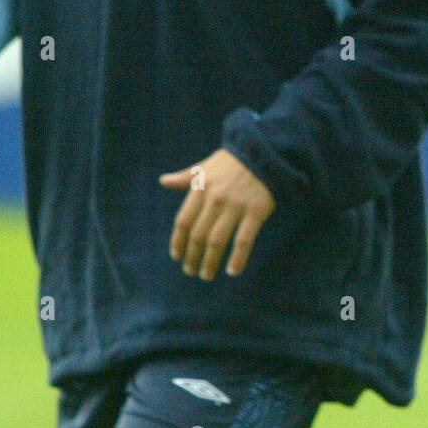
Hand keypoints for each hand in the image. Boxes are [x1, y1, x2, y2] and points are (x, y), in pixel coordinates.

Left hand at [160, 149, 274, 280]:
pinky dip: (237, 258)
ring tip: (206, 275)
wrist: (264, 151)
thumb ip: (185, 177)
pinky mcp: (256, 211)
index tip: (177, 256)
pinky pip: (244, 240)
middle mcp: (215, 199)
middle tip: (191, 271)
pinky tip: (233, 271)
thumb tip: (163, 181)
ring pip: (217, 241)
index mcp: (201, 189)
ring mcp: (236, 206)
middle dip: (192, 257)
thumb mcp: (205, 166)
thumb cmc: (232, 161)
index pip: (183, 222)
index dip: (178, 242)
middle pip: (198, 235)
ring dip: (210, 262)